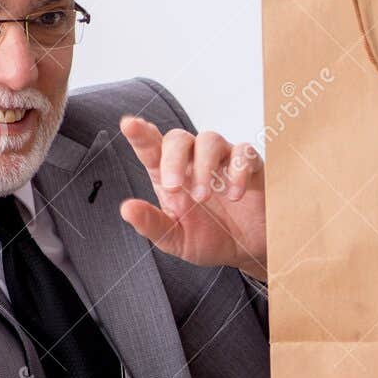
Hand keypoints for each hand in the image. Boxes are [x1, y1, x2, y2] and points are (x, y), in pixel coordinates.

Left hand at [118, 117, 266, 279]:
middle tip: (174, 187)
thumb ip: (152, 225)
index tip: (129, 125)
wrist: (248, 252)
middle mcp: (194, 162)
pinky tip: (234, 195)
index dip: (140, 135)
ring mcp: (223, 161)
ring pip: (209, 139)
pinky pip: (244, 153)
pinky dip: (238, 170)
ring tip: (203, 197)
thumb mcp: (176, 240)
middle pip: (178, 138)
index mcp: (169, 176)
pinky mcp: (250, 166)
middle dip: (173, 159)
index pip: (151, 148)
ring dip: (204, 166)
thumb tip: (126, 209)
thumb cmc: (209, 240)